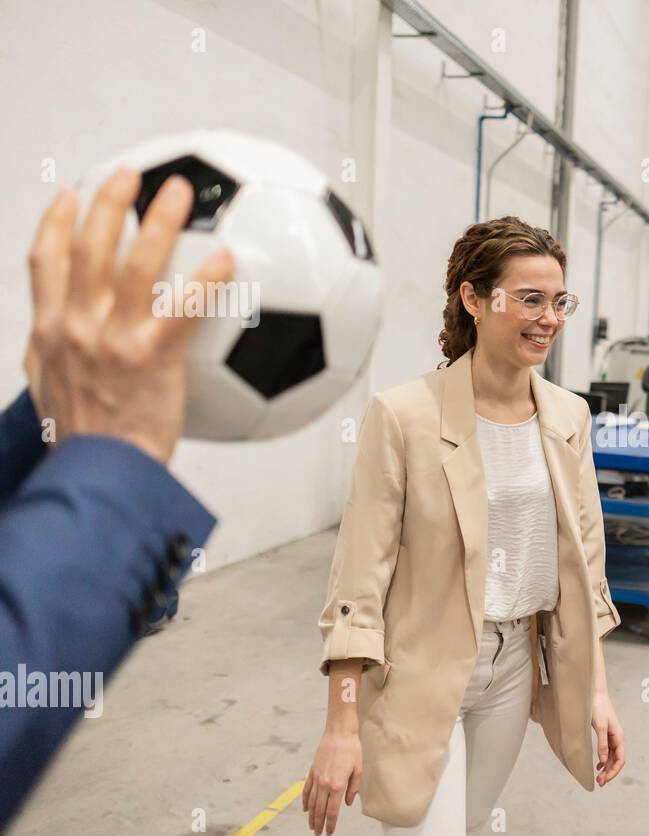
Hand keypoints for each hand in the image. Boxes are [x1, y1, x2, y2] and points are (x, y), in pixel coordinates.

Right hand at [25, 168, 234, 462]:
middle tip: (129, 172)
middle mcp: (76, 326)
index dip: (56, 223)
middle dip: (106, 202)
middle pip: (87, 248)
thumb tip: (57, 342)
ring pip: (134, 265)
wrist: (97, 474)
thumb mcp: (47, 393)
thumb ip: (54, 358)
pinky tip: (229, 259)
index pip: (44, 263)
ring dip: (157, 221)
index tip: (68, 193)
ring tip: (180, 191)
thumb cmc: (81, 441)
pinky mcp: (150, 358)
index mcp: (49, 331)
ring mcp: (112, 339)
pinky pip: (183, 309)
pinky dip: (206, 280)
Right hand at [302, 727, 362, 835]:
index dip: (331, 824)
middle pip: (320, 809)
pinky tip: (306, 809)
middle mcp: (325, 784)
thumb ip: (353, 789)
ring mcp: (317, 778)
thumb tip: (347, 803)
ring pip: (312, 802)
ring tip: (311, 826)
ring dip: (311, 816)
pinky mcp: (312, 771)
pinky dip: (305, 801)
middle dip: (319, 824)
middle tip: (318, 834)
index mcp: (338, 785)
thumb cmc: (352, 750)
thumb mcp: (359, 770)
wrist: (339, 733)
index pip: (332, 811)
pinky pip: (306, 790)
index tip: (329, 832)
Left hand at [591, 690, 624, 785]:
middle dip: (609, 773)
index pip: (620, 760)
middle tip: (599, 782)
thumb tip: (603, 761)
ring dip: (607, 768)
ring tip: (598, 777)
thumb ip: (602, 744)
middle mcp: (617, 738)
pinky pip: (608, 751)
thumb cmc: (597, 708)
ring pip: (612, 757)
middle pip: (617, 760)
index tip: (603, 780)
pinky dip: (604, 760)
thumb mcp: (599, 727)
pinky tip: (598, 766)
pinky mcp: (606, 734)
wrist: (595, 694)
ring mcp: (612, 736)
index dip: (613, 772)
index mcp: (619, 737)